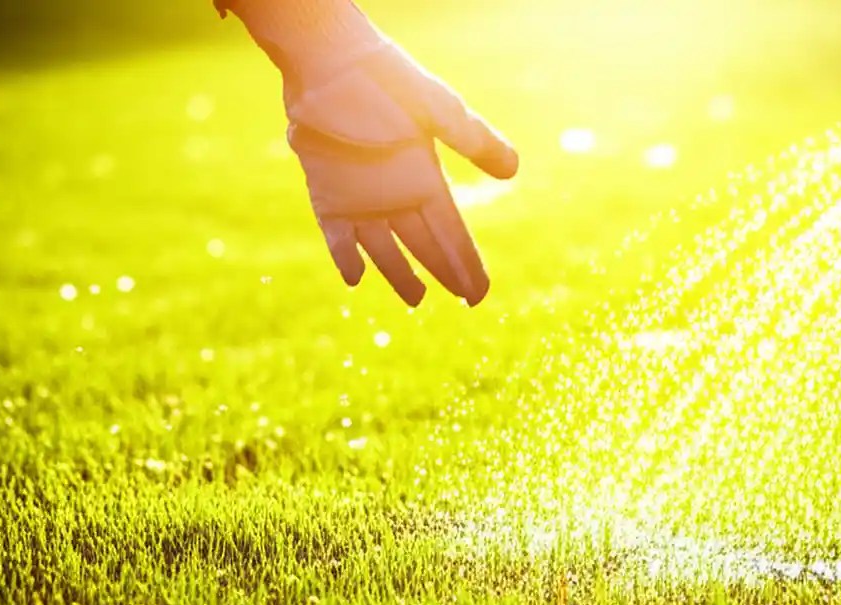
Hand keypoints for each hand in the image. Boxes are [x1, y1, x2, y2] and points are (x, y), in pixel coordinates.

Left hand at [287, 41, 517, 306]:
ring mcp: (361, 199)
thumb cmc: (386, 83)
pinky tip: (354, 279)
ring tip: (416, 300)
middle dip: (444, 273)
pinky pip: (338, 237)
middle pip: (424, 246)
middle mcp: (396, 196)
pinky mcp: (327, 196)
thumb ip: (473, 141)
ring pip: (383, 250)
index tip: (479, 293)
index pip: (452, 234)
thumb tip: (513, 170)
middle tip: (463, 301)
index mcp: (426, 180)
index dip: (466, 265)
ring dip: (398, 275)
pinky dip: (344, 257)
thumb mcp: (439, 111)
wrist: (329, 67)